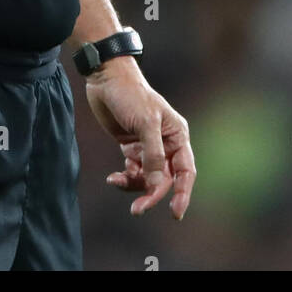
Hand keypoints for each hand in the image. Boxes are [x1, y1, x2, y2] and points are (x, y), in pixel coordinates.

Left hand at [85, 61, 195, 218]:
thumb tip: (158, 184)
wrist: (105, 78)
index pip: (186, 171)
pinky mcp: (131, 147)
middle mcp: (166, 143)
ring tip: (117, 183)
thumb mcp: (145, 123)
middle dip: (151, 194)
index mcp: (177, 135)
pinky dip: (124, 178)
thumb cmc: (131, 95)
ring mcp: (148, 146)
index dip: (183, 193)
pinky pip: (133, 171)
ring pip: (147, 178)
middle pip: (165, 179)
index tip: (175, 213)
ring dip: (135, 187)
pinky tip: (113, 178)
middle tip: (137, 209)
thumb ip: (153, 155)